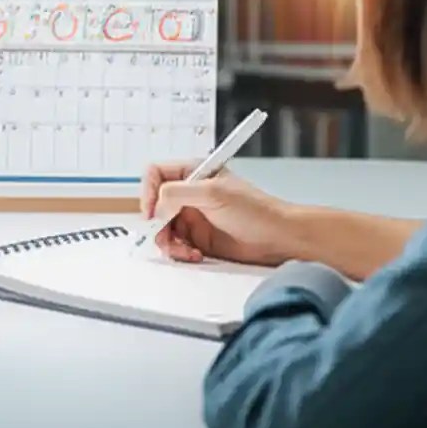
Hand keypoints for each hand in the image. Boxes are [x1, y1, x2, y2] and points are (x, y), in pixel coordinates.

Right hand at [139, 161, 298, 265]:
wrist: (278, 239)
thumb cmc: (256, 211)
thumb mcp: (214, 193)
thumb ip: (178, 193)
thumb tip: (156, 205)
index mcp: (193, 173)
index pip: (155, 174)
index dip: (148, 191)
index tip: (152, 210)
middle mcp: (190, 193)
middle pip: (155, 205)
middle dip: (157, 223)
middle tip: (165, 235)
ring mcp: (192, 216)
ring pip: (161, 228)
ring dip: (167, 241)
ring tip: (183, 250)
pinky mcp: (197, 238)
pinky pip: (174, 245)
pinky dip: (179, 252)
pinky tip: (194, 255)